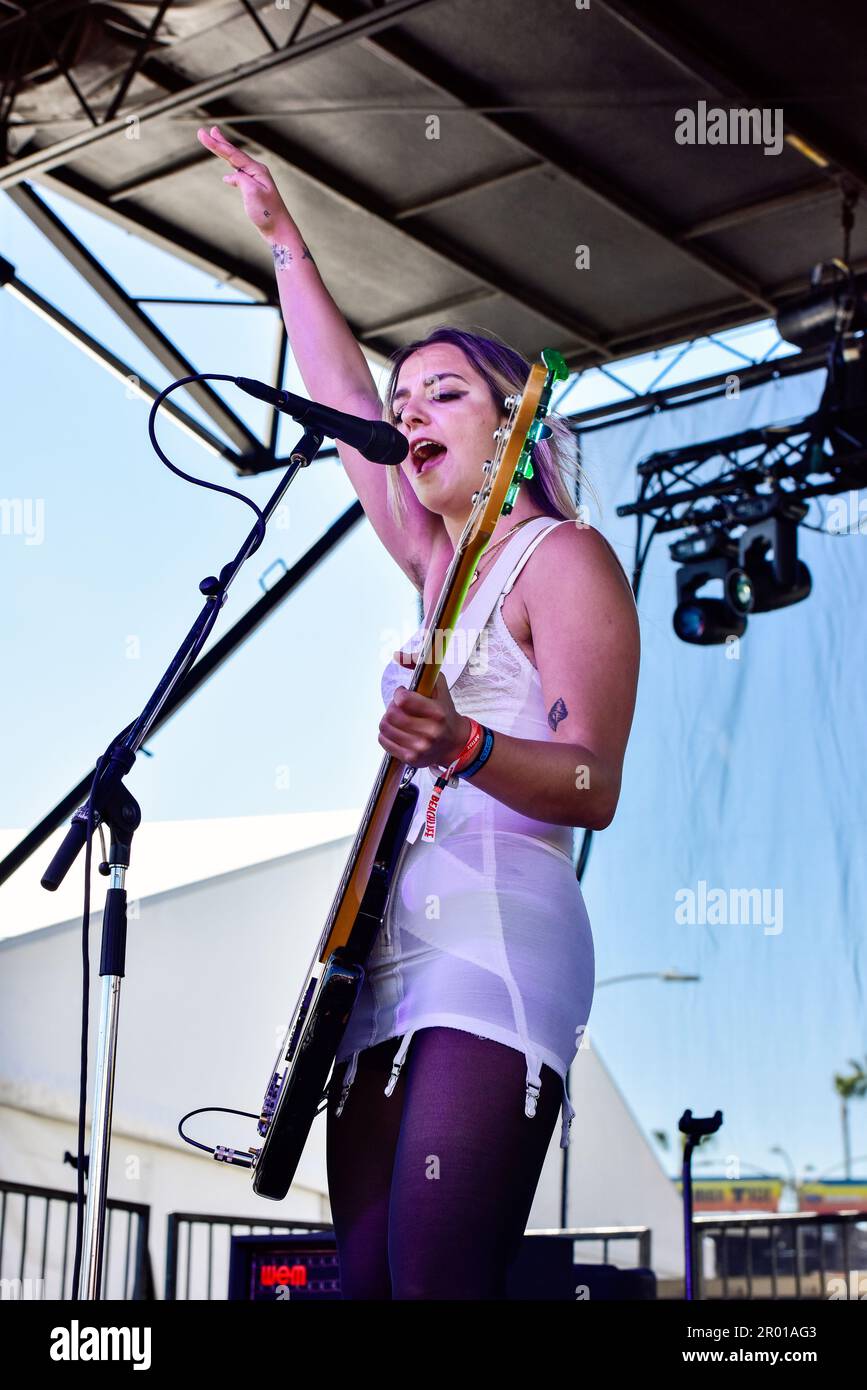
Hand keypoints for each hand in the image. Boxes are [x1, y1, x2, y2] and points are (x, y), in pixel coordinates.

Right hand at [196, 125, 290, 238]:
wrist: (279, 230)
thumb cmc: (268, 213)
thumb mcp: (252, 193)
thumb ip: (241, 179)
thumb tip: (231, 176)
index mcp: (257, 170)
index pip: (232, 154)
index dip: (216, 144)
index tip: (202, 134)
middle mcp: (257, 172)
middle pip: (235, 154)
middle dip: (220, 142)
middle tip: (208, 130)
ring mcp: (256, 181)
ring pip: (237, 163)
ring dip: (226, 153)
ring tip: (217, 142)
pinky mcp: (255, 191)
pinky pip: (240, 175)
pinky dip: (232, 172)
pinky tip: (227, 177)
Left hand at [378, 650, 471, 768]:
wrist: (455, 743)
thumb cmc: (445, 712)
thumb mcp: (438, 686)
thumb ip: (420, 666)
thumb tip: (396, 654)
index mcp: (438, 713)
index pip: (402, 700)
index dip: (399, 694)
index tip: (404, 694)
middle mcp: (430, 732)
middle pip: (391, 714)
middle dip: (392, 707)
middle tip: (401, 707)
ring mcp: (419, 748)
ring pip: (385, 727)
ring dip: (388, 719)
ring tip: (398, 718)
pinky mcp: (411, 758)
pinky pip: (383, 741)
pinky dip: (386, 733)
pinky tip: (397, 730)